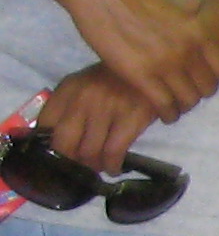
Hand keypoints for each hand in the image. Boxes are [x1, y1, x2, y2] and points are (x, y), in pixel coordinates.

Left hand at [38, 63, 159, 175]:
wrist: (155, 68)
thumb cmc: (117, 81)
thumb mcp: (86, 85)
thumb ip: (69, 106)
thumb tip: (58, 139)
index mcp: (69, 89)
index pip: (46, 123)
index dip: (49, 144)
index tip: (58, 153)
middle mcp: (83, 98)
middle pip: (64, 143)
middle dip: (71, 161)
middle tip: (80, 167)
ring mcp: (107, 108)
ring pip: (89, 151)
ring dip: (93, 166)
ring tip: (99, 167)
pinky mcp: (131, 118)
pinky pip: (114, 151)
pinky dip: (112, 165)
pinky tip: (115, 167)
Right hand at [65, 0, 218, 122]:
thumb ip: (186, 7)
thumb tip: (198, 3)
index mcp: (196, 31)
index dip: (211, 79)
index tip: (199, 81)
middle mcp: (187, 49)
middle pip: (206, 88)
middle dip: (197, 94)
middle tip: (183, 96)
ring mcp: (165, 63)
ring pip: (188, 100)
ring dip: (182, 107)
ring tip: (173, 107)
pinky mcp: (140, 74)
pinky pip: (164, 105)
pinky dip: (167, 114)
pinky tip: (162, 114)